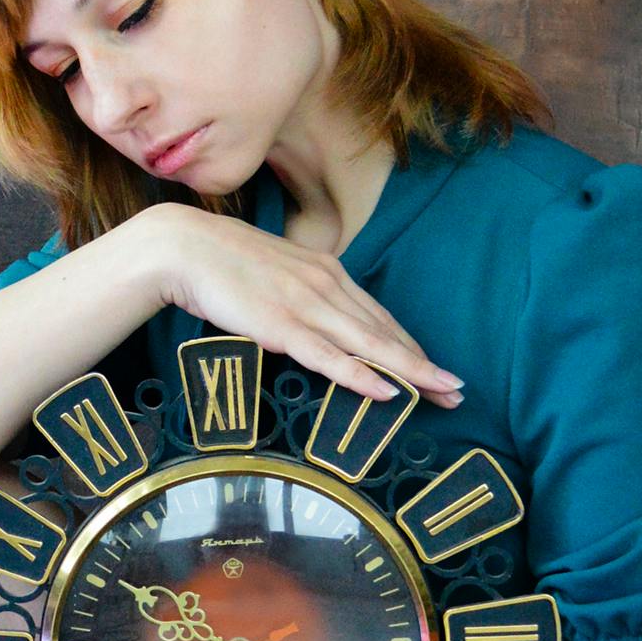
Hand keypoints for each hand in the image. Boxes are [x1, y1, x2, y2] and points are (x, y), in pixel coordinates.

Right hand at [150, 204, 461, 405]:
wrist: (183, 247)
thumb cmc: (223, 263)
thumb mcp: (276, 274)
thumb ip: (302, 295)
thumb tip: (317, 320)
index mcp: (327, 273)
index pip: (378, 317)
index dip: (411, 346)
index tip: (436, 371)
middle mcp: (326, 287)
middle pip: (384, 332)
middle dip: (424, 364)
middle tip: (457, 393)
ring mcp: (305, 305)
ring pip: (368, 344)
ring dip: (409, 371)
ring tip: (441, 394)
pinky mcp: (281, 325)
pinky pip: (328, 357)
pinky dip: (360, 375)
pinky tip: (387, 392)